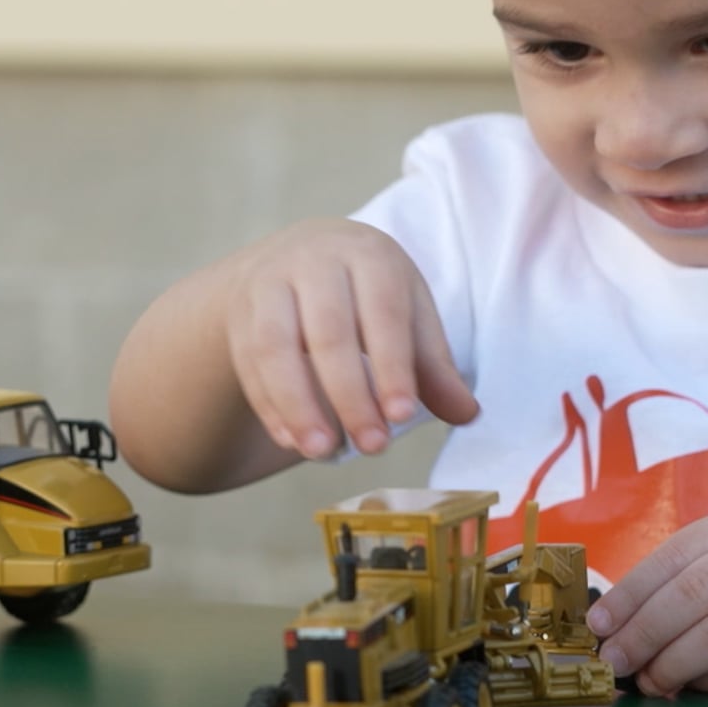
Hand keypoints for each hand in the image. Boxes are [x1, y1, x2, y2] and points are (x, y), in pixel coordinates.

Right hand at [224, 218, 477, 459]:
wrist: (299, 254)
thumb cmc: (367, 292)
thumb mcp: (408, 312)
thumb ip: (434, 366)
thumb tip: (466, 414)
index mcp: (368, 254)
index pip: (382, 313)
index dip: (392, 367)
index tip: (401, 417)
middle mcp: (314, 262)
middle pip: (328, 331)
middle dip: (349, 394)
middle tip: (371, 446)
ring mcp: (269, 285)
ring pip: (275, 346)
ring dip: (298, 404)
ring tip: (322, 451)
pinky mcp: (241, 314)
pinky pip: (249, 364)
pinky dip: (269, 406)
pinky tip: (292, 440)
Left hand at [585, 499, 707, 695]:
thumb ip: (701, 566)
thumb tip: (630, 615)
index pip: (673, 557)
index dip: (628, 595)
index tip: (598, 625)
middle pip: (688, 597)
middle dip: (641, 635)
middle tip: (615, 661)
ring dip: (672, 666)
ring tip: (649, 682)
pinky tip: (694, 685)